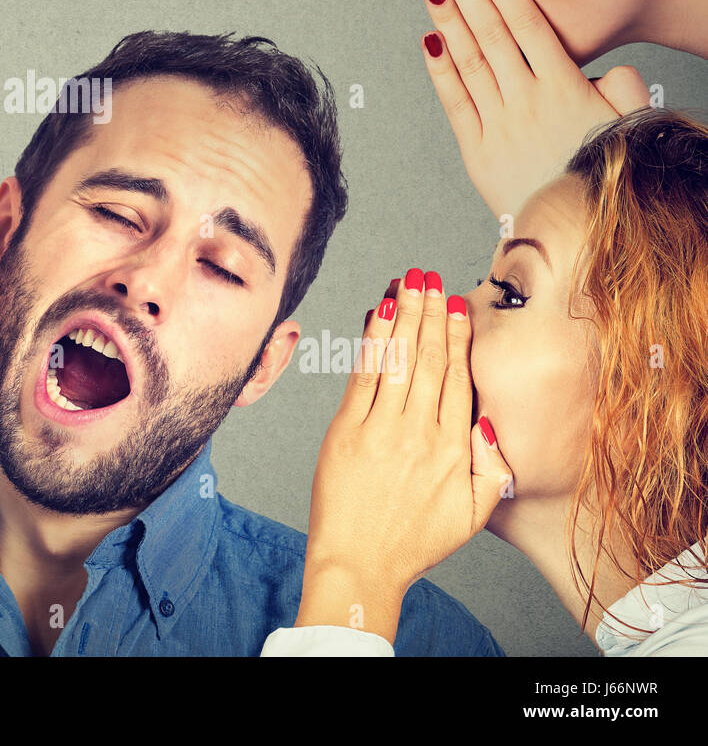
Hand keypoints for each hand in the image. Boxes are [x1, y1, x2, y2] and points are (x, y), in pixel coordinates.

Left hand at [296, 269, 512, 641]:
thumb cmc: (414, 539)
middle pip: (430, 359)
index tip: (455, 304)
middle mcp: (421, 433)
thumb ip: (492, 468)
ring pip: (398, 359)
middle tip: (430, 276)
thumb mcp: (473, 513)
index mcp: (455, 450)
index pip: (457, 378)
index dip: (456, 335)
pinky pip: (363, 375)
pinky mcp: (347, 431)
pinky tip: (376, 313)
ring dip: (403, 315)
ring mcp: (381, 429)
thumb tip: (489, 422)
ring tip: (408, 281)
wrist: (358, 563)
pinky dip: (371, 340)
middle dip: (430, 312)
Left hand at [419, 0, 648, 221]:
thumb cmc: (611, 177)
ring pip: (469, 62)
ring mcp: (499, 126)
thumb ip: (623, 86)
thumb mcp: (633, 125)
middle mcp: (529, 102)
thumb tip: (605, 68)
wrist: (579, 235)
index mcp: (567, 89)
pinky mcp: (477, 152)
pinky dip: (440, 71)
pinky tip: (428, 41)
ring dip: (447, 19)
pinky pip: (454, 102)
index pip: (529, 26)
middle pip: (492, 34)